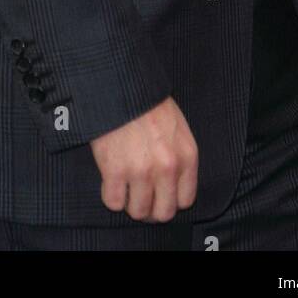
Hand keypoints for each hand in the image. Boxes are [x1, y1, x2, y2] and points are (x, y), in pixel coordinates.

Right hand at [90, 96, 197, 221]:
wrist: (121, 84)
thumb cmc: (148, 102)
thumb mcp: (176, 127)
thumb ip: (179, 156)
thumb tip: (173, 184)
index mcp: (186, 156)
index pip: (185, 200)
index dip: (170, 200)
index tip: (159, 195)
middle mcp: (167, 168)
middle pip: (162, 212)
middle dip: (151, 208)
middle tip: (140, 197)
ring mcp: (141, 171)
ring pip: (138, 211)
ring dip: (130, 202)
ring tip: (125, 186)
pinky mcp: (115, 171)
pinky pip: (113, 202)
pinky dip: (111, 195)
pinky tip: (111, 179)